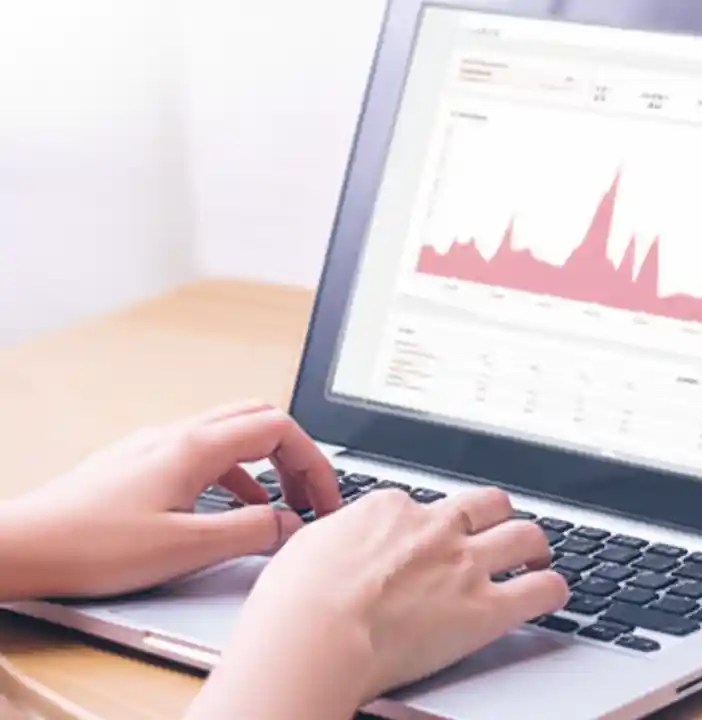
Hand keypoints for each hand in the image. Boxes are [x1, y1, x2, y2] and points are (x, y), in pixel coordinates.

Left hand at [0, 400, 340, 598]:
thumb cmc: (91, 546)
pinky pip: (203, 454)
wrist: (22, 546)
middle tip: (311, 494)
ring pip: (231, 434)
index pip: (279, 429)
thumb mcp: (186, 547)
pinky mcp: (138, 465)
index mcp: (195, 447)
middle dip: (296, 454)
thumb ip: (250, 532)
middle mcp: (177, 436)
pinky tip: (230, 508)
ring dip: (266, 464)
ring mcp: (155, 446)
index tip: (325, 500)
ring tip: (281, 504)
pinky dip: (234, 475)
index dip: (314, 463)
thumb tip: (291, 525)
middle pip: (259, 418)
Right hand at [187, 487, 570, 719]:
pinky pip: (541, 589)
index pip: (427, 504)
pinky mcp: (485, 608)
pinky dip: (554, 589)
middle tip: (501, 531)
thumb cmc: (296, 604)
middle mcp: (435, 529)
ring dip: (534, 546)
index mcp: (390, 510)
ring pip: (525, 536)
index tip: (432, 539)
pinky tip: (554, 593)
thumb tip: (335, 545)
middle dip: (498, 516)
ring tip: (537, 558)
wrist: (312, 639)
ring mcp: (464, 565)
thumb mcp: (307, 547)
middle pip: (488, 505)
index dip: (432, 524)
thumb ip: (337, 540)